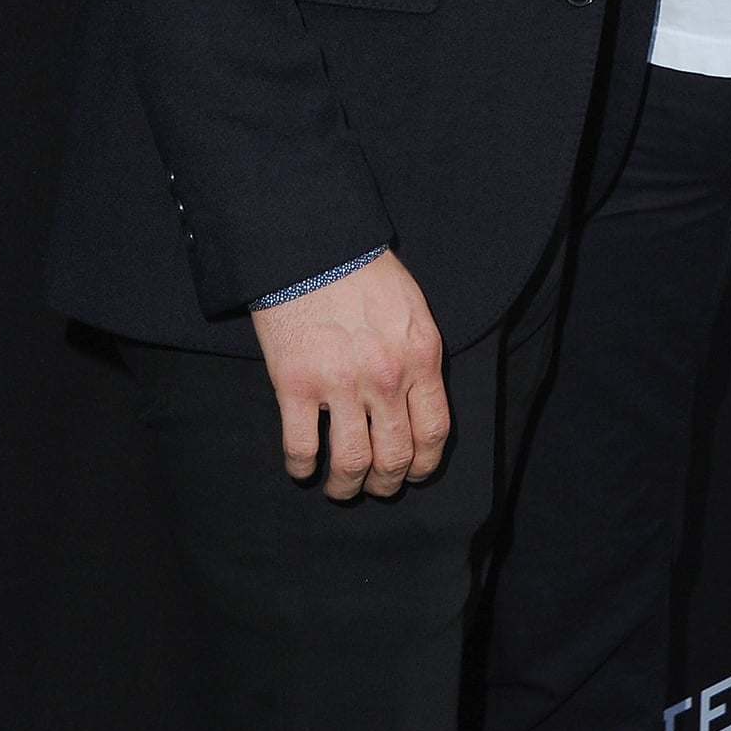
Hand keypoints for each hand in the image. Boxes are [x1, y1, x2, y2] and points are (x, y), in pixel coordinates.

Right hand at [250, 249, 447, 499]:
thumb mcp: (411, 307)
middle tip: (375, 484)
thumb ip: (417, 355)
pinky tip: (303, 467)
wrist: (313, 243)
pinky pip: (303, 448)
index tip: (413, 473)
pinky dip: (302, 468)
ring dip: (346, 486)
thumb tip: (415, 400)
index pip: (434, 431)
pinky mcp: (297, 384)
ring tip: (340, 487)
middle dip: (385, 482)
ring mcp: (341, 383)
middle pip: (394, 457)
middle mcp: (387, 376)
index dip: (424, 464)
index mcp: (421, 356)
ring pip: (351, 463)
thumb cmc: (363, 270)